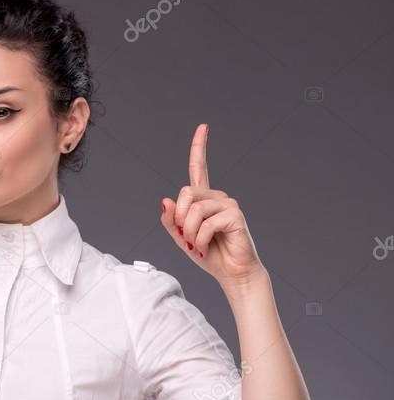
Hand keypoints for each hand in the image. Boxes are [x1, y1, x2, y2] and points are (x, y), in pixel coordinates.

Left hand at [159, 123, 265, 285]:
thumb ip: (171, 220)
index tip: (203, 127)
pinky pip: (206, 223)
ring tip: (198, 244)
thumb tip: (165, 200)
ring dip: (190, 232)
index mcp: (204, 199)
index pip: (199, 168)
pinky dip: (200, 239)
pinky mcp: (235, 215)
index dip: (200, 147)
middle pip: (185, 193)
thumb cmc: (209, 254)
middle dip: (180, 218)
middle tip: (187, 236)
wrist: (231, 272)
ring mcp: (228, 204)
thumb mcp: (181, 237)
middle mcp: (217, 197)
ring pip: (194, 209)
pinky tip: (206, 246)